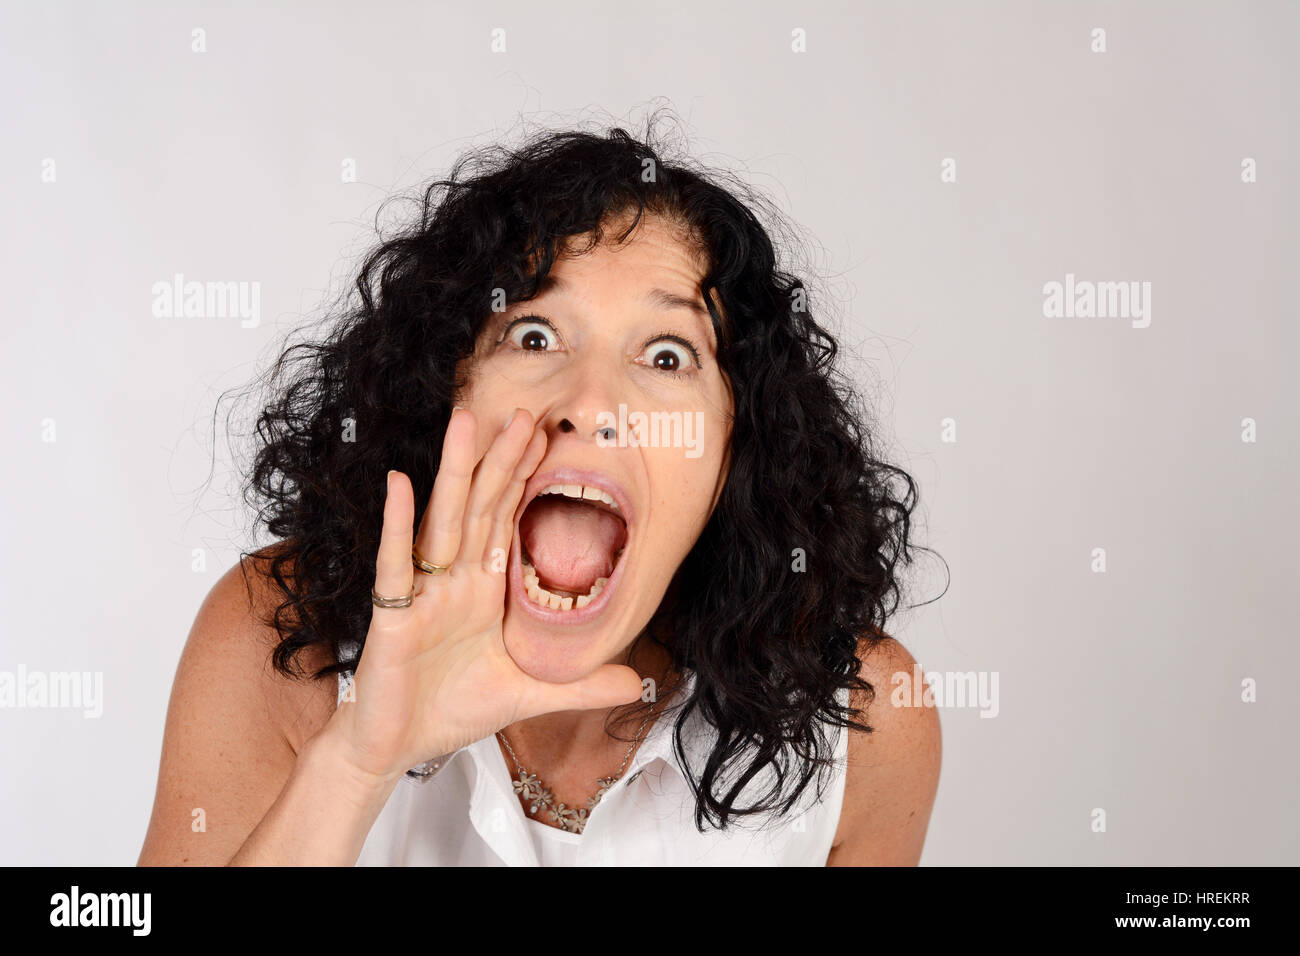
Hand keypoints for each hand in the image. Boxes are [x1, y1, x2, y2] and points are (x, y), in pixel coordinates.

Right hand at [324, 407, 643, 780]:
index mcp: (482, 590)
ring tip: (466, 421)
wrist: (393, 749)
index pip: (507, 521)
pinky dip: (396, 524)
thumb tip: (635, 684)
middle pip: (481, 507)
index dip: (525, 480)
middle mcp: (454, 581)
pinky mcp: (393, 616)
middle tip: (524, 410)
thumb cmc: (450, 712)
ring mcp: (423, 593)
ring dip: (456, 471)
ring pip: (443, 520)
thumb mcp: (528, 696)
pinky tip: (399, 483)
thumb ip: (579, 687)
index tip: (546, 436)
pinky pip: (395, 564)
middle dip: (502, 460)